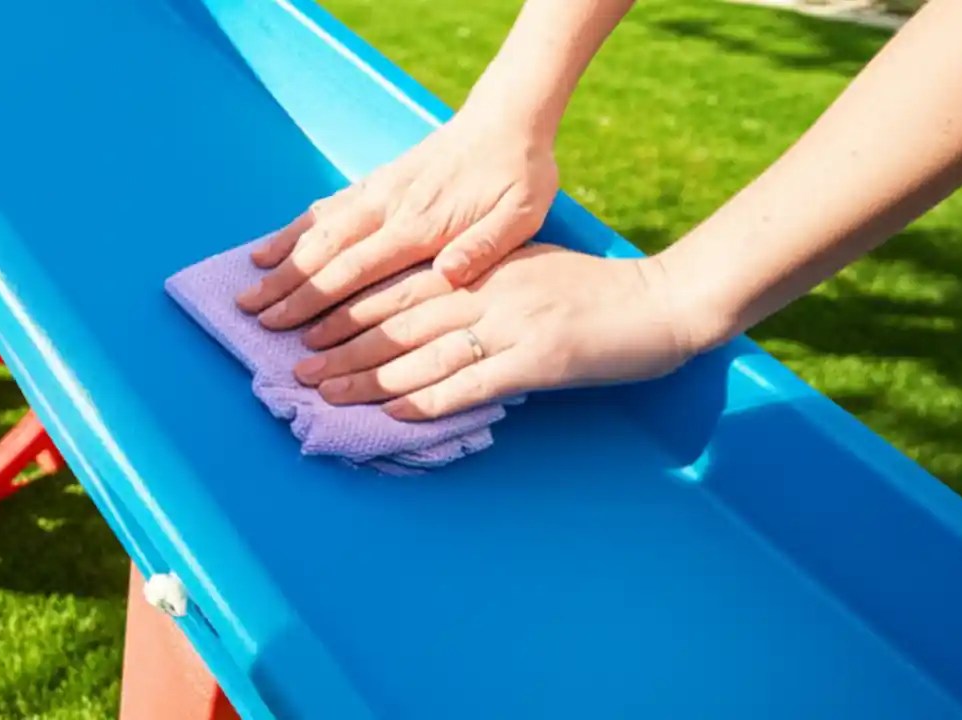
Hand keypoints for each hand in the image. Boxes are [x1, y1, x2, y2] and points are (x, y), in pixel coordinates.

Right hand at [234, 107, 558, 334]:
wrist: (510, 118)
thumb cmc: (519, 174)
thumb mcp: (519, 216)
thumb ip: (483, 248)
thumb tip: (448, 276)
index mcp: (421, 226)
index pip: (356, 269)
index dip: (316, 298)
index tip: (284, 323)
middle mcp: (390, 207)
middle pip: (326, 251)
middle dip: (286, 284)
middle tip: (249, 311)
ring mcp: (379, 191)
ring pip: (319, 227)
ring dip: (283, 256)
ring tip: (250, 282)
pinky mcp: (378, 181)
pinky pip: (329, 207)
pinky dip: (298, 226)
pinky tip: (277, 244)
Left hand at [288, 244, 695, 419]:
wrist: (661, 303)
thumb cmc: (593, 291)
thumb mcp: (528, 267)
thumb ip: (478, 277)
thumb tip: (425, 298)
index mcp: (484, 263)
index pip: (402, 285)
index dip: (352, 307)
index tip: (311, 325)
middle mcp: (490, 287)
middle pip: (400, 318)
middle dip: (344, 344)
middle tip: (299, 366)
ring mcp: (514, 322)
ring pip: (424, 352)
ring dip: (370, 376)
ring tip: (328, 392)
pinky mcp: (539, 359)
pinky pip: (471, 383)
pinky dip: (428, 400)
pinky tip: (393, 412)